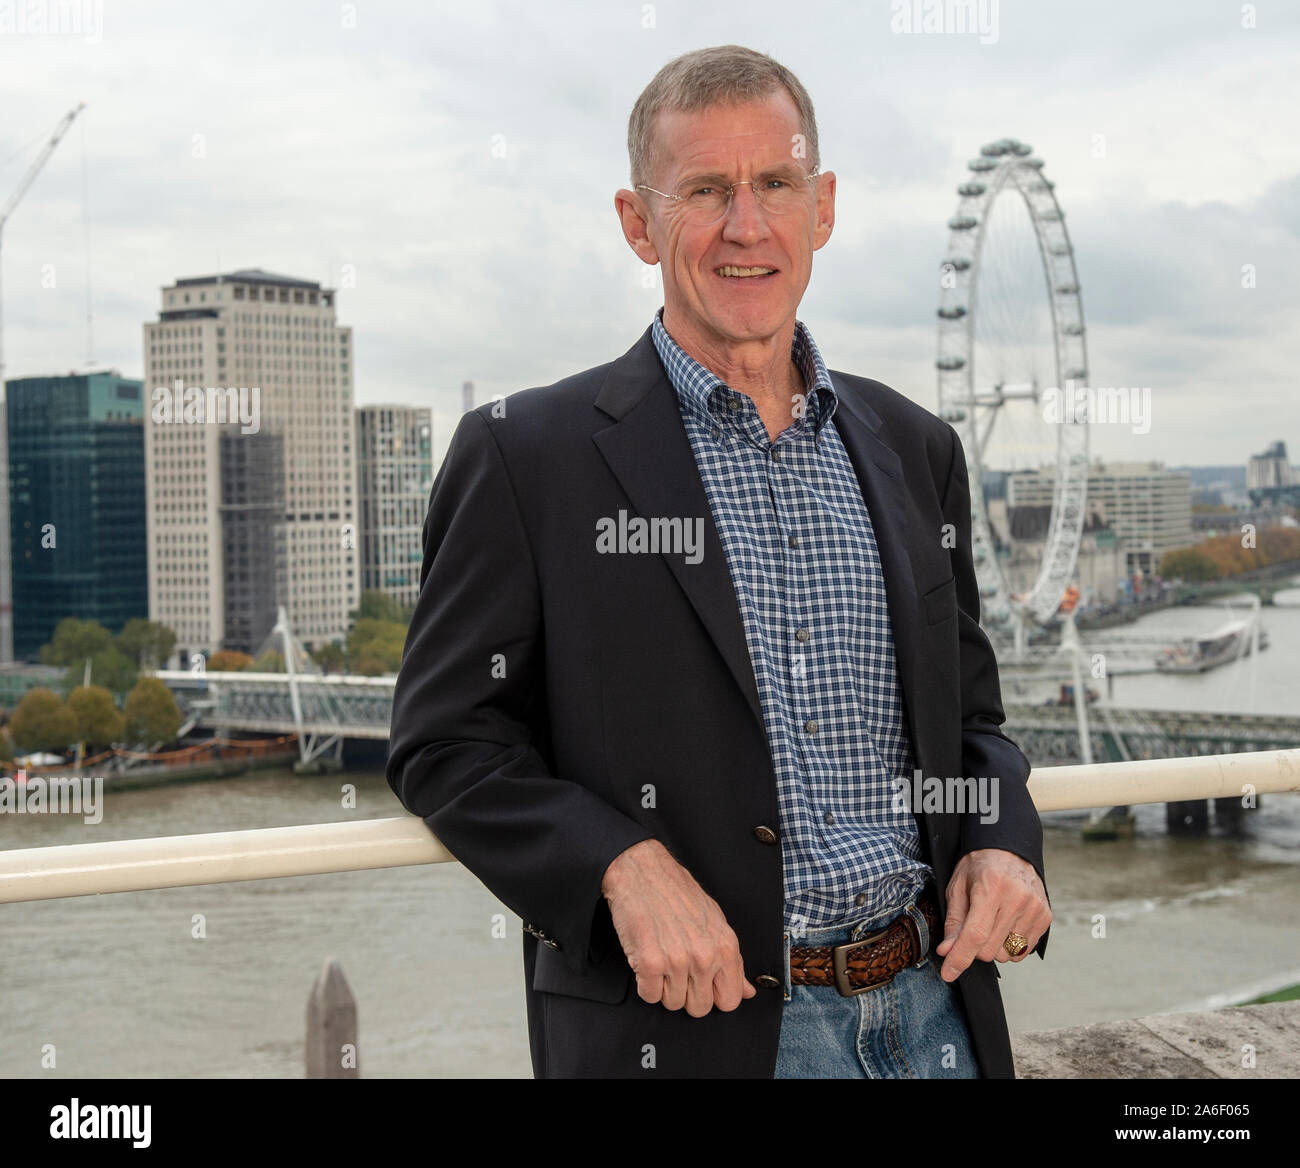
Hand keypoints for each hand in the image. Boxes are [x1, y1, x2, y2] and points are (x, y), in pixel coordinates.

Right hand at [601, 839, 756, 1016]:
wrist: (641, 870)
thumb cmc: (676, 892)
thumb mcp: (715, 921)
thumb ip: (731, 961)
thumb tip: (747, 991)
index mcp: (725, 947)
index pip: (730, 1001)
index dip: (714, 995)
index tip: (704, 984)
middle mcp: (704, 957)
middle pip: (700, 1008)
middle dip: (687, 993)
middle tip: (678, 968)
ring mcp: (676, 961)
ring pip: (672, 1004)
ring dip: (664, 987)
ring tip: (661, 957)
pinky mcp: (648, 963)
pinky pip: (649, 996)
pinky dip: (645, 983)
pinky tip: (647, 959)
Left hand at [934, 848, 1050, 982]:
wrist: (1009, 848)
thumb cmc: (979, 866)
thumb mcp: (957, 886)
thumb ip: (953, 920)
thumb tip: (947, 951)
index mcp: (991, 887)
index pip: (975, 935)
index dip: (959, 958)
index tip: (948, 974)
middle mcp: (1017, 898)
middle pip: (989, 949)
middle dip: (974, 947)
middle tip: (972, 927)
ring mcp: (1035, 908)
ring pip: (1007, 954)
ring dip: (993, 946)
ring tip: (991, 922)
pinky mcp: (1045, 917)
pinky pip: (1023, 951)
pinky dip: (1010, 946)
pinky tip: (1005, 925)